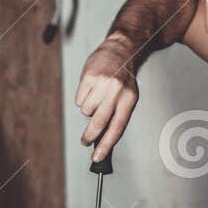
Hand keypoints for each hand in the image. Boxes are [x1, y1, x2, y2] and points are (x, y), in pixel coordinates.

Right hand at [75, 35, 139, 161]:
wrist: (120, 50)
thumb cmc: (124, 79)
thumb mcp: (128, 98)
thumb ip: (117, 118)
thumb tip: (103, 142)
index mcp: (129, 100)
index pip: (117, 128)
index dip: (106, 146)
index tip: (97, 158)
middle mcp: (116, 92)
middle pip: (99, 123)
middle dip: (90, 137)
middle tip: (86, 142)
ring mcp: (102, 84)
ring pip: (86, 111)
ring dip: (88, 109)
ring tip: (95, 98)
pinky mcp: (89, 76)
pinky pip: (79, 99)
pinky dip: (82, 97)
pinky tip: (90, 88)